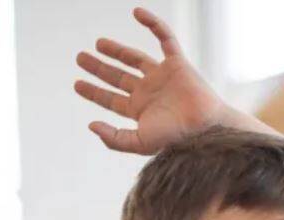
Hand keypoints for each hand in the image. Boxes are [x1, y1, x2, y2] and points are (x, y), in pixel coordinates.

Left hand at [74, 7, 241, 153]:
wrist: (206, 128)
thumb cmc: (176, 139)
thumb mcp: (139, 143)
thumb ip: (114, 138)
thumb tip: (90, 125)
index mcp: (140, 110)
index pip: (111, 99)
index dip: (94, 92)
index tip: (77, 84)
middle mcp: (149, 92)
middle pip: (119, 77)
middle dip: (99, 68)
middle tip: (80, 58)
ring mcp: (163, 76)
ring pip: (135, 58)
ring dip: (117, 50)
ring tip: (98, 43)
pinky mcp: (178, 63)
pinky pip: (165, 38)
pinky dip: (153, 24)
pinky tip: (137, 13)